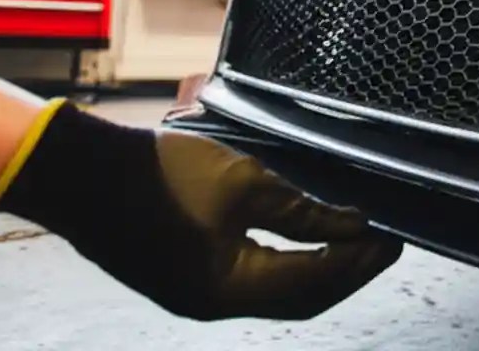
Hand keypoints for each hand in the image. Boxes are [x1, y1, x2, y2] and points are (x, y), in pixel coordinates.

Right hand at [0, 101, 401, 319]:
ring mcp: (200, 297)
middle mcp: (215, 305)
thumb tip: (356, 225)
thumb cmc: (159, 172)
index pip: (315, 281)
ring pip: (280, 296)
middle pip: (302, 299)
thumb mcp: (244, 183)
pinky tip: (312, 245)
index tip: (394, 238)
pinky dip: (291, 268)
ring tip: (360, 244)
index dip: (359, 260)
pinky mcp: (191, 282)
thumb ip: (304, 210)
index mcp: (228, 287)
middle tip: (387, 245)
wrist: (85, 172)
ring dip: (323, 273)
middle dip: (348, 272)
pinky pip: (255, 285)